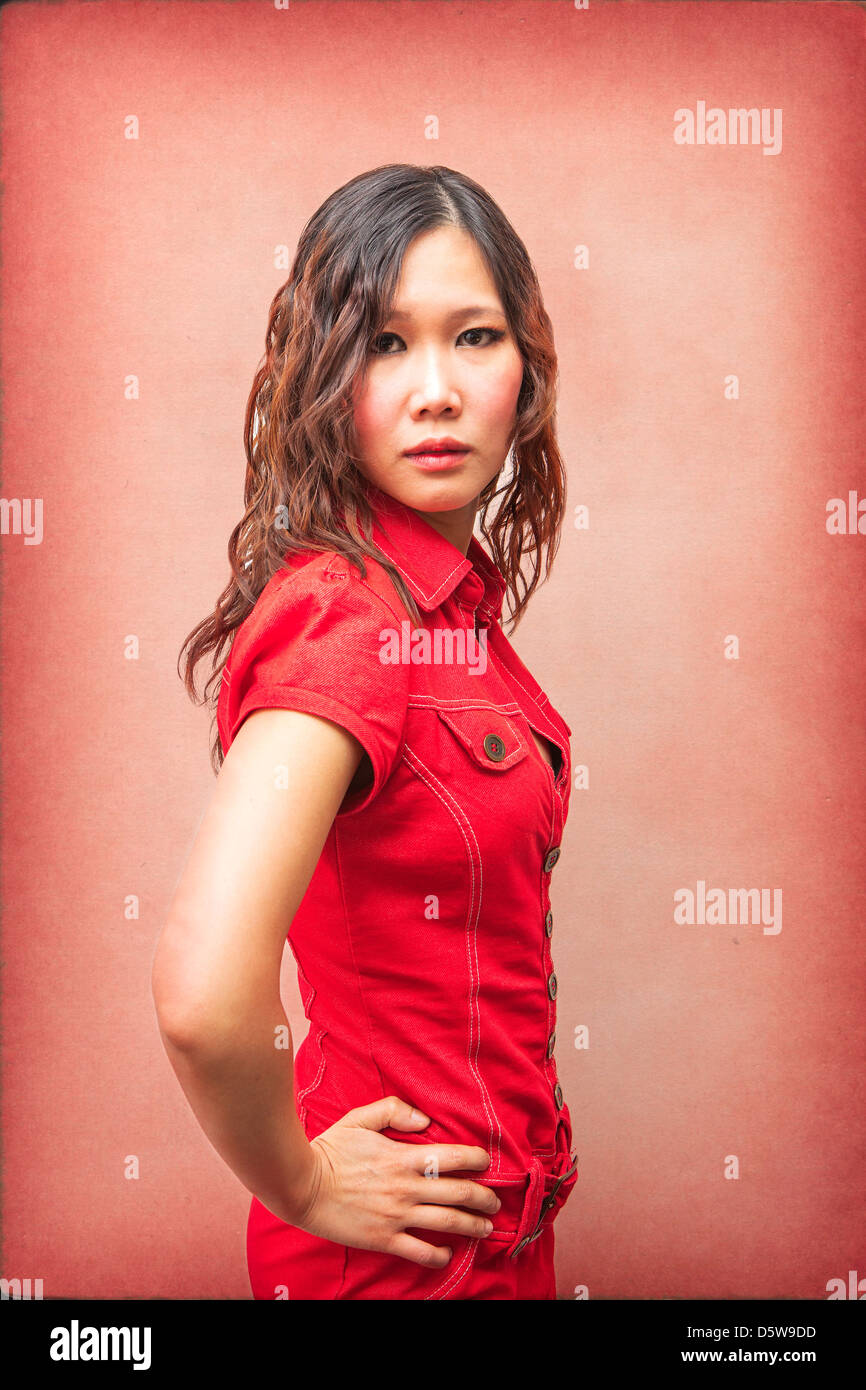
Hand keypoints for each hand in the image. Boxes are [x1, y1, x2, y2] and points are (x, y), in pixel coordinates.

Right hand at [287, 1095, 501, 1266]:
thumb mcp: (360, 1118)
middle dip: (485, 1198)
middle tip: (495, 1201)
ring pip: (448, 1223)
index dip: (477, 1160)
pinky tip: (448, 1253)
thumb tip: (425, 1120)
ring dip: (474, 1226)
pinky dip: (439, 1255)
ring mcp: (397, 1215)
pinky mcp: (384, 1239)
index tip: (486, 1163)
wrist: (301, 1185)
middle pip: (461, 1193)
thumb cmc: (330, 1149)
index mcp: (404, 1156)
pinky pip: (420, 1252)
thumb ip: (394, 1111)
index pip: (455, 1157)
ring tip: (486, 1227)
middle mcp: (407, 1187)